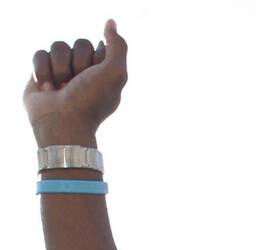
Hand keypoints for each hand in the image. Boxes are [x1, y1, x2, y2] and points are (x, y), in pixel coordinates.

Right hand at [25, 19, 126, 145]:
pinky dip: (42, 70)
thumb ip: (118, 46)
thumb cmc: (90, 102)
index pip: (98, 46)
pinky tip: (47, 88)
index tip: (95, 77)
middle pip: (79, 43)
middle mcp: (83, 72)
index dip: (95, 60)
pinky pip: (39, 54)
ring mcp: (61, 72)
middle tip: (77, 84)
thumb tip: (110, 23)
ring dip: (60, 68)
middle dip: (78, 63)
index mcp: (103, 73)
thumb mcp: (115, 74)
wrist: (61, 124)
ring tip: (60, 88)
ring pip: (58, 46)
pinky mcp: (41, 74)